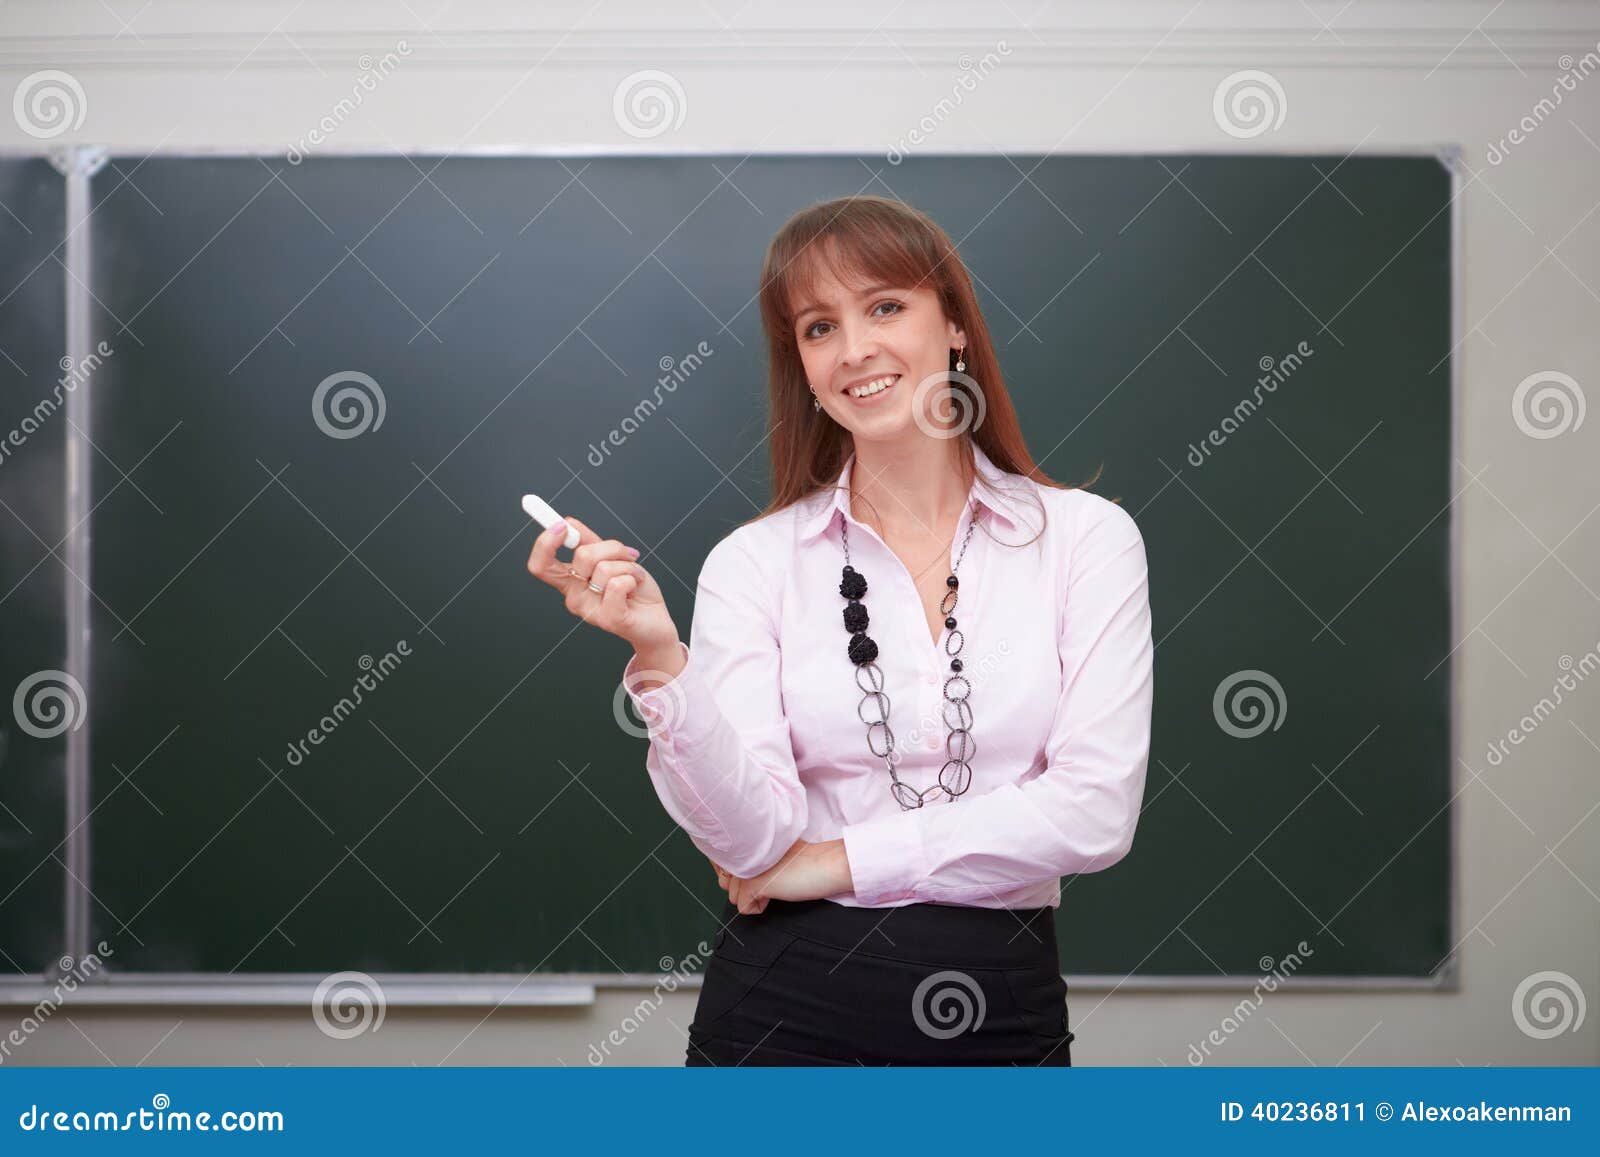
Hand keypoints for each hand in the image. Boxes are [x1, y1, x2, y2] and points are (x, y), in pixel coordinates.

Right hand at [524, 513, 678, 652]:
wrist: (655, 619)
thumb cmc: (634, 590)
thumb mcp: (612, 559)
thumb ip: (588, 541)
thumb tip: (569, 523)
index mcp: (570, 582)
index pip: (541, 565)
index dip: (545, 543)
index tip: (561, 526)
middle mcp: (574, 598)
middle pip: (581, 557)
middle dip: (610, 548)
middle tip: (625, 556)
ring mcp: (589, 611)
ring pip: (605, 568)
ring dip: (628, 566)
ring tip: (633, 579)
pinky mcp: (609, 619)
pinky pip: (618, 584)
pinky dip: (634, 578)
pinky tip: (635, 589)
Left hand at [711, 839, 853, 915]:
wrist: (827, 864)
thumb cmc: (804, 861)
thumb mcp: (771, 855)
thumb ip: (750, 859)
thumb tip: (727, 876)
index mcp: (746, 839)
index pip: (722, 866)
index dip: (740, 876)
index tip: (760, 872)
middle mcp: (742, 850)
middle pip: (726, 884)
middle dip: (747, 889)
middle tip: (772, 878)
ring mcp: (746, 866)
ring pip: (734, 898)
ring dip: (755, 898)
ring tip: (777, 883)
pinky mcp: (753, 883)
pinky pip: (744, 908)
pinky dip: (760, 908)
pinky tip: (777, 892)